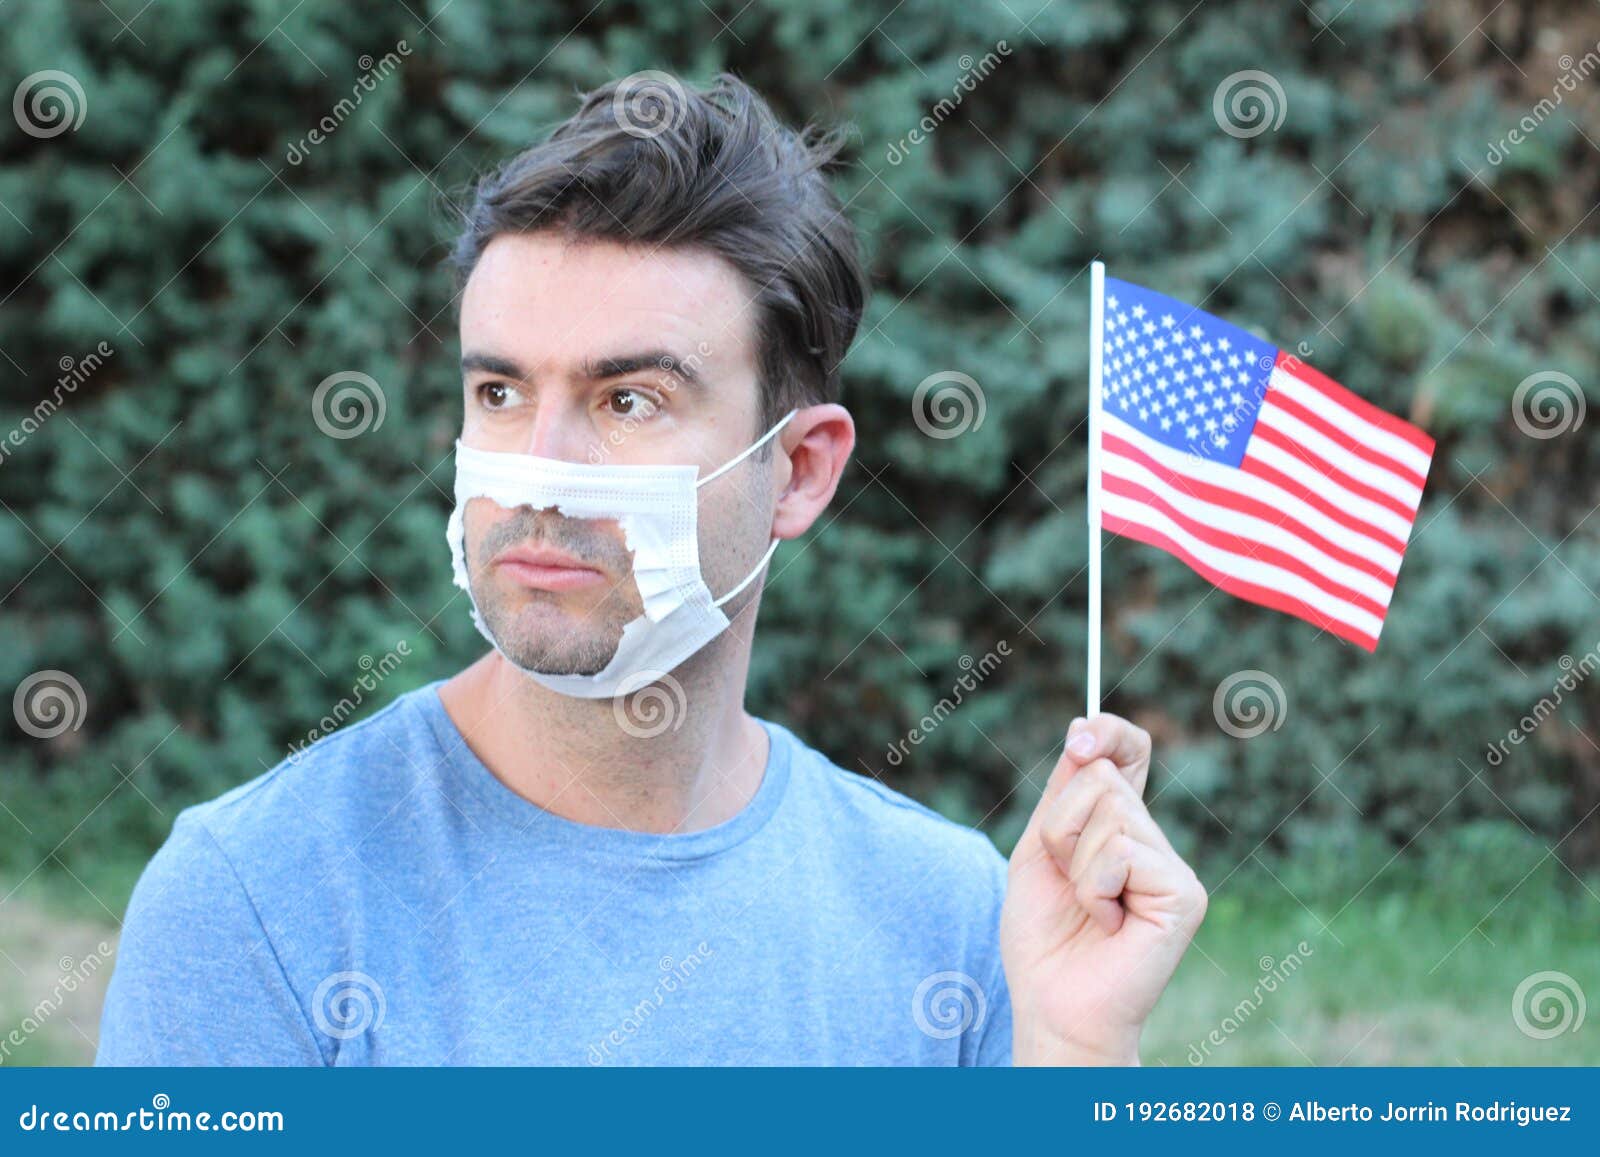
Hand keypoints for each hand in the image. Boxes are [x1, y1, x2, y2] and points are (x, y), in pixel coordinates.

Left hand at [1000, 713, 1206, 1064]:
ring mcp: (1174, 868)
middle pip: (1101, 778)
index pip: (1131, 753)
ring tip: (1087, 907)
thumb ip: (1062, 794)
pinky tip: (1106, 923)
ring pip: (1108, 811)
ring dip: (1074, 862)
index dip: (1110, 732)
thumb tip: (1083, 730)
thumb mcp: (1040, 850)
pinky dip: (1094, 888)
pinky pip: (1120, 852)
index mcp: (1121, 827)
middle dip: (1060, 827)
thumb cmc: (1044, 937)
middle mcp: (1154, 841)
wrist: (1053, 1004)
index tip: (1079, 736)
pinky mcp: (1184, 894)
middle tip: (1066, 881)